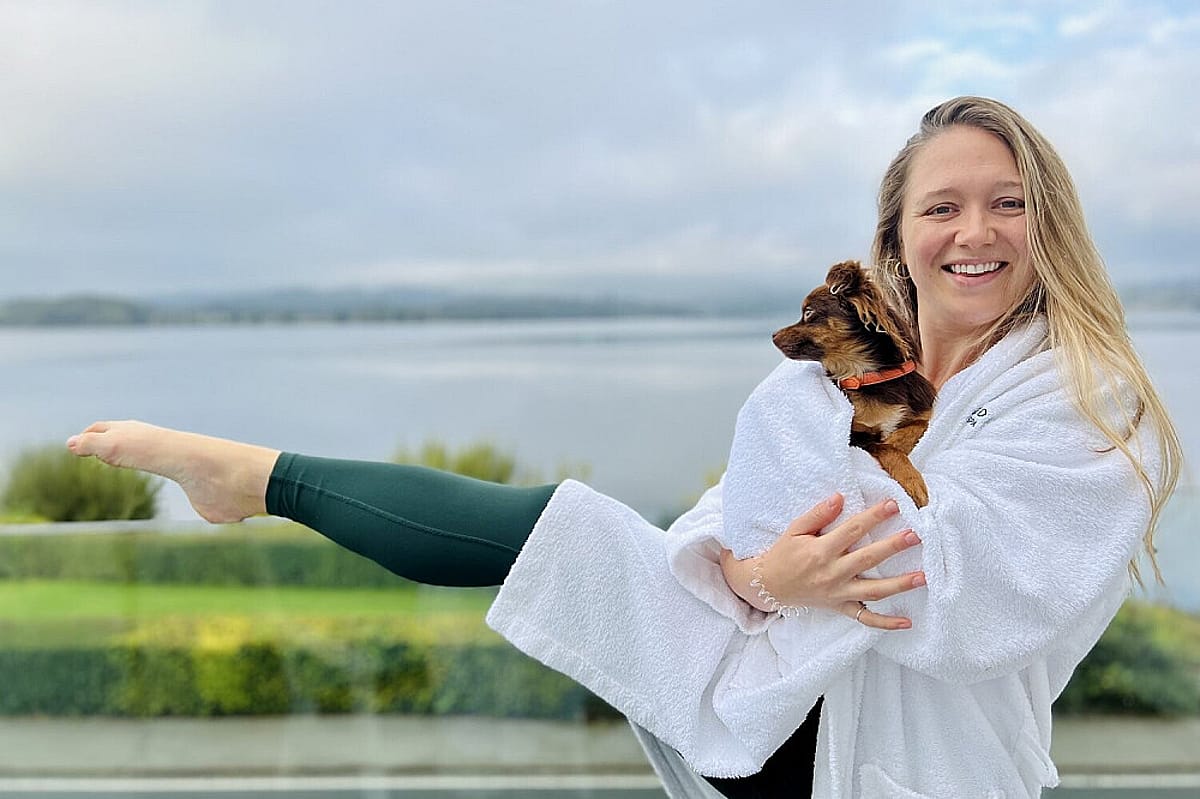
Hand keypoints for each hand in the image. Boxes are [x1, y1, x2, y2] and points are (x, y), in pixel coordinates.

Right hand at [720, 493, 924, 629]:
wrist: (768, 585)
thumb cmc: (783, 554)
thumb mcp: (795, 530)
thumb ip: (818, 514)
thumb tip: (840, 498)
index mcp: (820, 551)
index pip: (852, 530)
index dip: (873, 516)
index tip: (894, 505)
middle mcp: (832, 573)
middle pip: (867, 559)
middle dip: (892, 547)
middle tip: (915, 535)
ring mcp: (838, 593)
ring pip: (873, 591)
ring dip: (899, 585)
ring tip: (923, 576)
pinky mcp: (839, 607)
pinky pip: (864, 618)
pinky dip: (886, 623)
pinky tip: (907, 622)